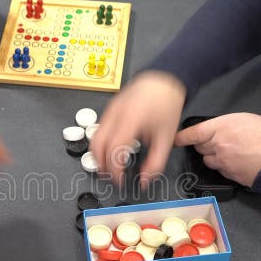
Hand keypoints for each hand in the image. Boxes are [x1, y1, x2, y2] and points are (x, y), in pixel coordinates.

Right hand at [90, 71, 185, 186]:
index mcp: (130, 121)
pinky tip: (111, 151)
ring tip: (109, 167)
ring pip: (94, 138)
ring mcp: (109, 111)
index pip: (114, 150)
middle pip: (97, 145)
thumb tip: (145, 180)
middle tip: (111, 177)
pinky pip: (98, 130)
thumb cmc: (166, 104)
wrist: (164, 79)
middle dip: (101, 165)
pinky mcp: (109, 109)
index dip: (114, 169)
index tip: (120, 180)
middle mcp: (115, 115)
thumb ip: (156, 162)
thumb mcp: (166, 138)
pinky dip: (101, 144)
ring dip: (98, 156)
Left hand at [174, 113, 260, 186]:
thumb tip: (224, 131)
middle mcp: (218, 145)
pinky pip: (221, 171)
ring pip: (209, 161)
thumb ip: (230, 126)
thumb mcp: (250, 120)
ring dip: (214, 157)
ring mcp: (223, 162)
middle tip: (219, 141)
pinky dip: (225, 167)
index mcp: (222, 127)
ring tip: (233, 152)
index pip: (193, 133)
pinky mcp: (230, 176)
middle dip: (205, 145)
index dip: (182, 137)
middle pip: (200, 147)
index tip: (176, 139)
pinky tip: (239, 162)